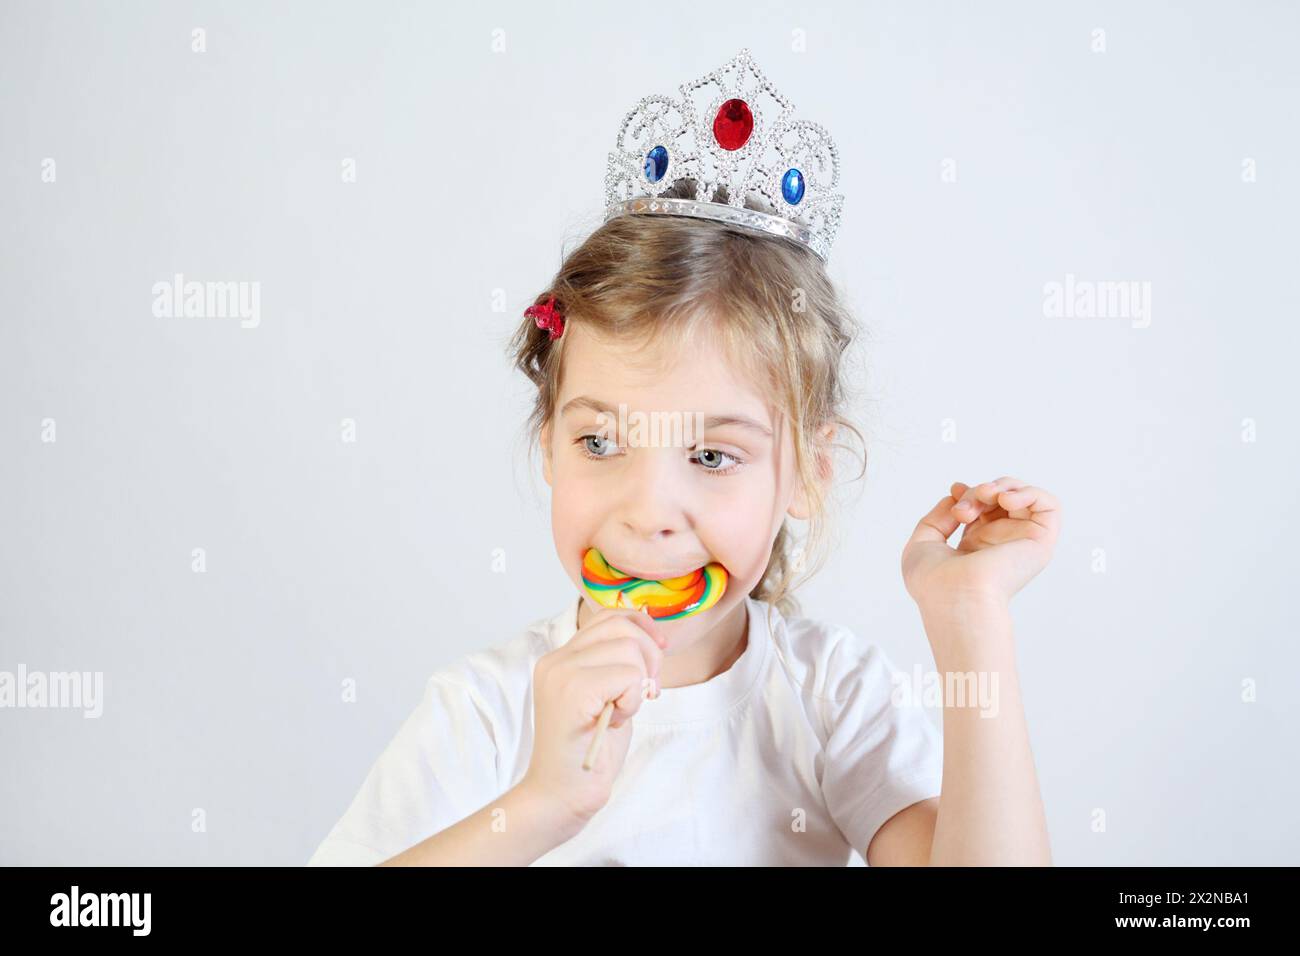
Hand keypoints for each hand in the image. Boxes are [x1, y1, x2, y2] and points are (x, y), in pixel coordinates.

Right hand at [521, 605, 663, 826]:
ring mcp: (561, 673)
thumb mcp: (608, 697)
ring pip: (629, 649)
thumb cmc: (589, 751)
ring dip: (638, 684)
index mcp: (561, 657)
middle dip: (649, 656)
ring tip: (620, 711)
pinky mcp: (573, 691)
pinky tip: (615, 721)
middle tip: (644, 692)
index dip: (642, 628)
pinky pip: (628, 675)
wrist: (562, 795)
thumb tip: (651, 633)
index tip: (659, 651)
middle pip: (622, 626)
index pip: (609, 616)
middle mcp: (556, 659)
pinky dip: (633, 700)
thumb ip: (617, 664)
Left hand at [901, 476, 1061, 611]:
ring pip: (1023, 497)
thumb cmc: (934, 583)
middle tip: (962, 511)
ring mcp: (1021, 542)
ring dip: (1002, 486)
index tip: (955, 491)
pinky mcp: (1040, 542)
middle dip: (978, 491)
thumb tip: (955, 497)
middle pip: (999, 499)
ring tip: (985, 495)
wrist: (954, 597)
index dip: (971, 492)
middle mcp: (1001, 543)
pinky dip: (1027, 492)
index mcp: (976, 546)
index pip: (983, 508)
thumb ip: (936, 518)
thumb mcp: (922, 543)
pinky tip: (1005, 499)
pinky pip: (1048, 505)